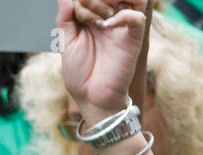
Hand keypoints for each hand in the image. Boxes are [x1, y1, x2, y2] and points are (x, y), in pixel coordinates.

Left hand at [56, 0, 148, 114]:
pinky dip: (123, 16)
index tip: (75, 17)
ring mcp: (124, 26)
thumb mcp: (67, 43)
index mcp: (95, 17)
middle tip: (85, 19)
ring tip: (99, 13)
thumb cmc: (80, 73)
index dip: (81, 1)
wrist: (91, 97)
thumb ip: (65, 18)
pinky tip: (106, 25)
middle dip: (92, 0)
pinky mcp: (134, 38)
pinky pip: (137, 17)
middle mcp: (111, 18)